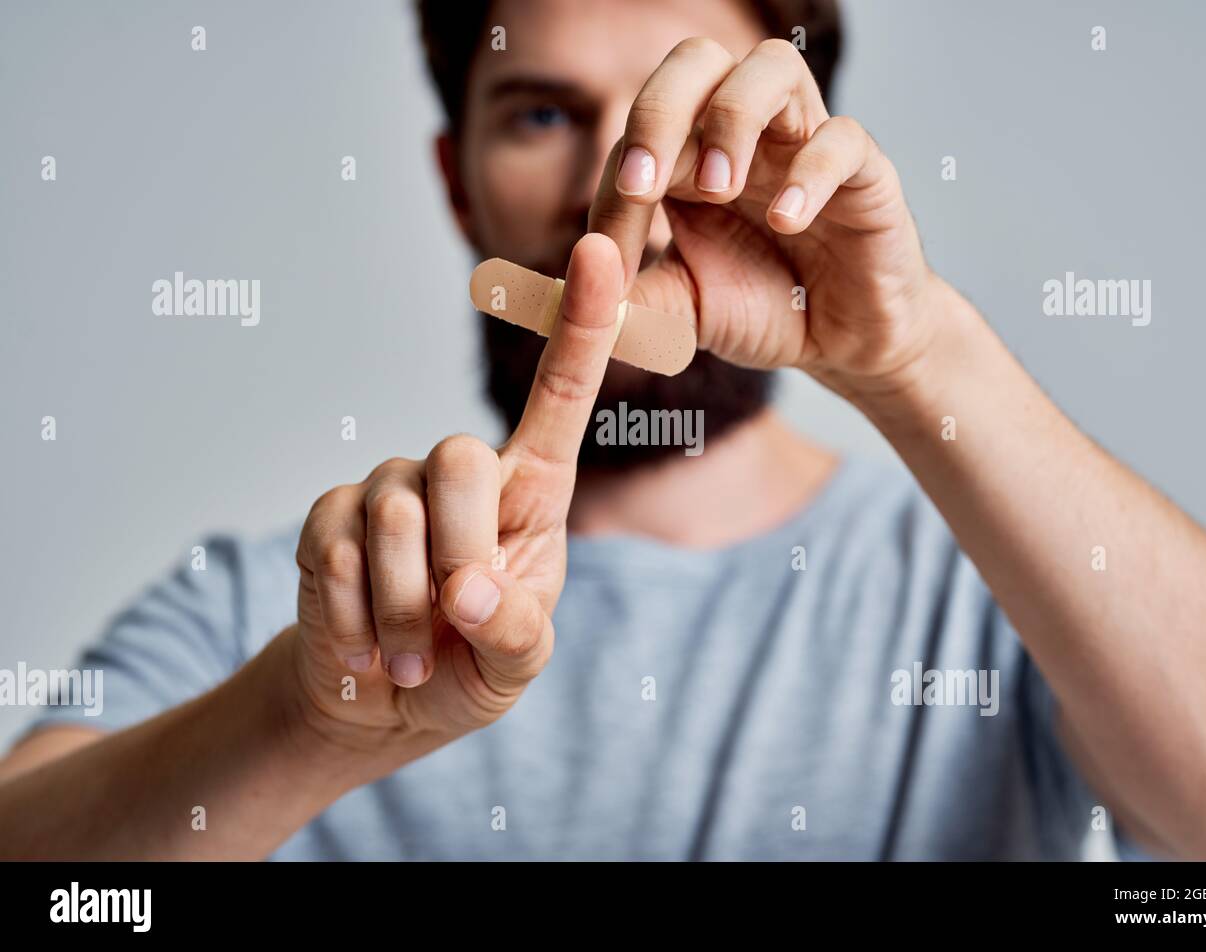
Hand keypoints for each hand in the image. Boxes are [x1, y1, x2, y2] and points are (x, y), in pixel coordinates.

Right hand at [290, 234, 623, 751]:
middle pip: (459, 457)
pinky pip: (336, 552)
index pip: (561, 395)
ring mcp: (391, 485)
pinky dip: (356, 619)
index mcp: (531, 491)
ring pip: (394, 517)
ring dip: (402, 612)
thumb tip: (467, 590)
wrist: (385, 700)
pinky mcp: (331, 514)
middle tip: (451, 620)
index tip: (600, 251)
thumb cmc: (470, 666)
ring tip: (411, 654)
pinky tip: (368, 645)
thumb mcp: (516, 666)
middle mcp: (461, 471)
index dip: (583, 325)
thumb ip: (515, 633)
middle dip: (456, 553)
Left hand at [589, 37, 941, 399]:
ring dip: (733, 118)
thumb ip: (628, 302)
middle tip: (647, 184)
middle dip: (660, 111)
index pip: (639, 130)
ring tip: (722, 189)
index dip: (619, 178)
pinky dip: (809, 174)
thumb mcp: (679, 312)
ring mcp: (804, 143)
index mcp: (691, 154)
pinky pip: (841, 138)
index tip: (613, 246)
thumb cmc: (761, 309)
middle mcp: (746, 132)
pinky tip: (785, 223)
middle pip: (697, 61)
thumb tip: (566, 297)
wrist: (841, 343)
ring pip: (771, 67)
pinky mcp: (864, 173)